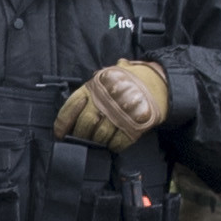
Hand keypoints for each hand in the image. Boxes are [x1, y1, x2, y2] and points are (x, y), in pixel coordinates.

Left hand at [53, 59, 169, 147]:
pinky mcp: (135, 126)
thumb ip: (93, 89)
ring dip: (98, 141)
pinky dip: (114, 146)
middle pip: (85, 124)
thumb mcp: (109, 75)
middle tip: (83, 138)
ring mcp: (121, 114)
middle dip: (81, 135)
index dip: (63, 123)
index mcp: (96, 86)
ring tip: (100, 139)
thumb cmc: (132, 79)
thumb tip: (75, 109)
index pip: (71, 106)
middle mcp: (107, 99)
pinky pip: (118, 143)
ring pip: (100, 136)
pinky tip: (113, 142)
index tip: (60, 134)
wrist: (160, 82)